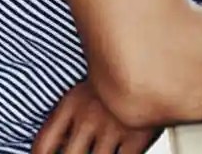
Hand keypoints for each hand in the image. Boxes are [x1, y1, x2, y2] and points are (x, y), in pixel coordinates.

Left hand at [33, 79, 160, 153]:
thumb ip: (70, 113)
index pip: (43, 145)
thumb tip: (58, 143)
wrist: (158, 57)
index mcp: (72, 102)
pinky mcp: (138, 135)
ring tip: (105, 150)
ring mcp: (113, 127)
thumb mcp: (92, 83)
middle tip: (84, 151)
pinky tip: (123, 151)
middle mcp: (89, 116)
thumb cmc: (124, 72)